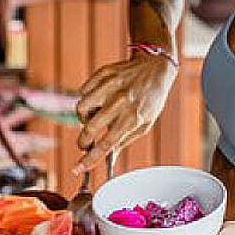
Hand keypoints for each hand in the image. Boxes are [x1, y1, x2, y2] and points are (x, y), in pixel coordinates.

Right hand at [75, 52, 176, 172]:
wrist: (156, 66)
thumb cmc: (151, 98)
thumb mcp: (145, 123)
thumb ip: (125, 140)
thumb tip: (109, 159)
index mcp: (133, 116)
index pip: (107, 143)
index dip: (90, 159)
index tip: (78, 169)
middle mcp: (121, 101)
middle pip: (90, 127)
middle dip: (83, 141)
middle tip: (84, 144)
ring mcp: (110, 85)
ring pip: (81, 108)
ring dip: (84, 118)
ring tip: (94, 117)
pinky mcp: (103, 73)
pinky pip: (83, 91)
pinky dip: (87, 99)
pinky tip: (98, 100)